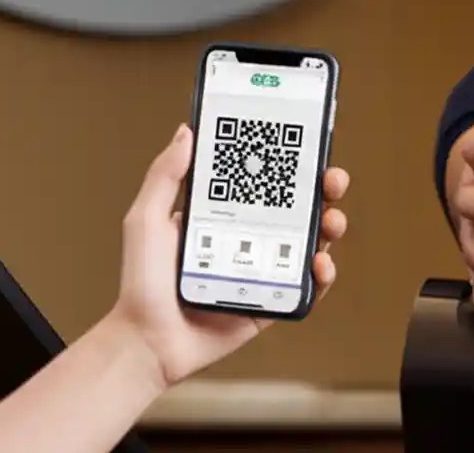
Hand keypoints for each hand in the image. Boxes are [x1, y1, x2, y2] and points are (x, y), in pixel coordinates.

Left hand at [109, 124, 349, 386]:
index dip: (286, 163)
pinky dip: (321, 274)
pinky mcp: (270, 303)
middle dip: (321, 190)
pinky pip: (305, 287)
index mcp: (220, 215)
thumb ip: (164, 176)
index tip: (303, 145)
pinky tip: (320, 263)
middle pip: (294, 208)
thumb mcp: (147, 218)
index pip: (261, 181)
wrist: (148, 341)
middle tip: (331, 180)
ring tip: (331, 221)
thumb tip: (186, 132)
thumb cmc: (142, 281)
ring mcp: (261, 270)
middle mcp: (245, 238)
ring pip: (307, 243)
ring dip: (329, 226)